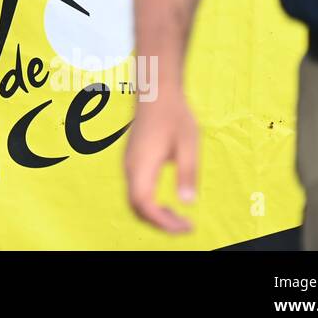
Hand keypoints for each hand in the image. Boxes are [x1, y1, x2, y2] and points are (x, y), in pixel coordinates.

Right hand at [124, 87, 197, 233]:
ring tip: (178, 219)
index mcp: (142, 164)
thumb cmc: (175, 115)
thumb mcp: (189, 144)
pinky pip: (135, 191)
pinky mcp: (132, 160)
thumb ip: (188, 172)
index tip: (186, 226)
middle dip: (158, 223)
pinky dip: (149, 204)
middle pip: (136, 207)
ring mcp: (129, 163)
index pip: (144, 204)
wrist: (156, 91)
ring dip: (154, 215)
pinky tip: (168, 203)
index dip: (163, 222)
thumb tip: (188, 202)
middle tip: (184, 226)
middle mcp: (130, 166)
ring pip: (134, 200)